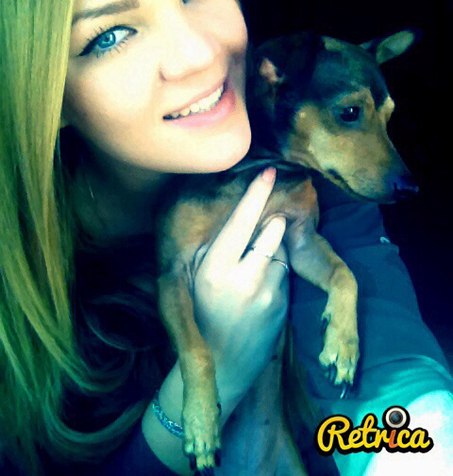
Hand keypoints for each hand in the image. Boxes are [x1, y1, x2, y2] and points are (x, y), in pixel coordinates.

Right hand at [192, 168, 289, 399]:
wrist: (223, 366)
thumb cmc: (203, 317)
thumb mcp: (197, 281)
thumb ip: (214, 249)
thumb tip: (236, 215)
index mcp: (215, 270)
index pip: (240, 223)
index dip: (255, 194)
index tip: (269, 171)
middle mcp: (243, 279)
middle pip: (270, 231)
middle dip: (271, 224)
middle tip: (261, 231)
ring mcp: (268, 294)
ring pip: (281, 252)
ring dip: (274, 252)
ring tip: (253, 273)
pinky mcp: (284, 305)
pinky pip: (286, 274)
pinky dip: (278, 273)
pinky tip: (262, 292)